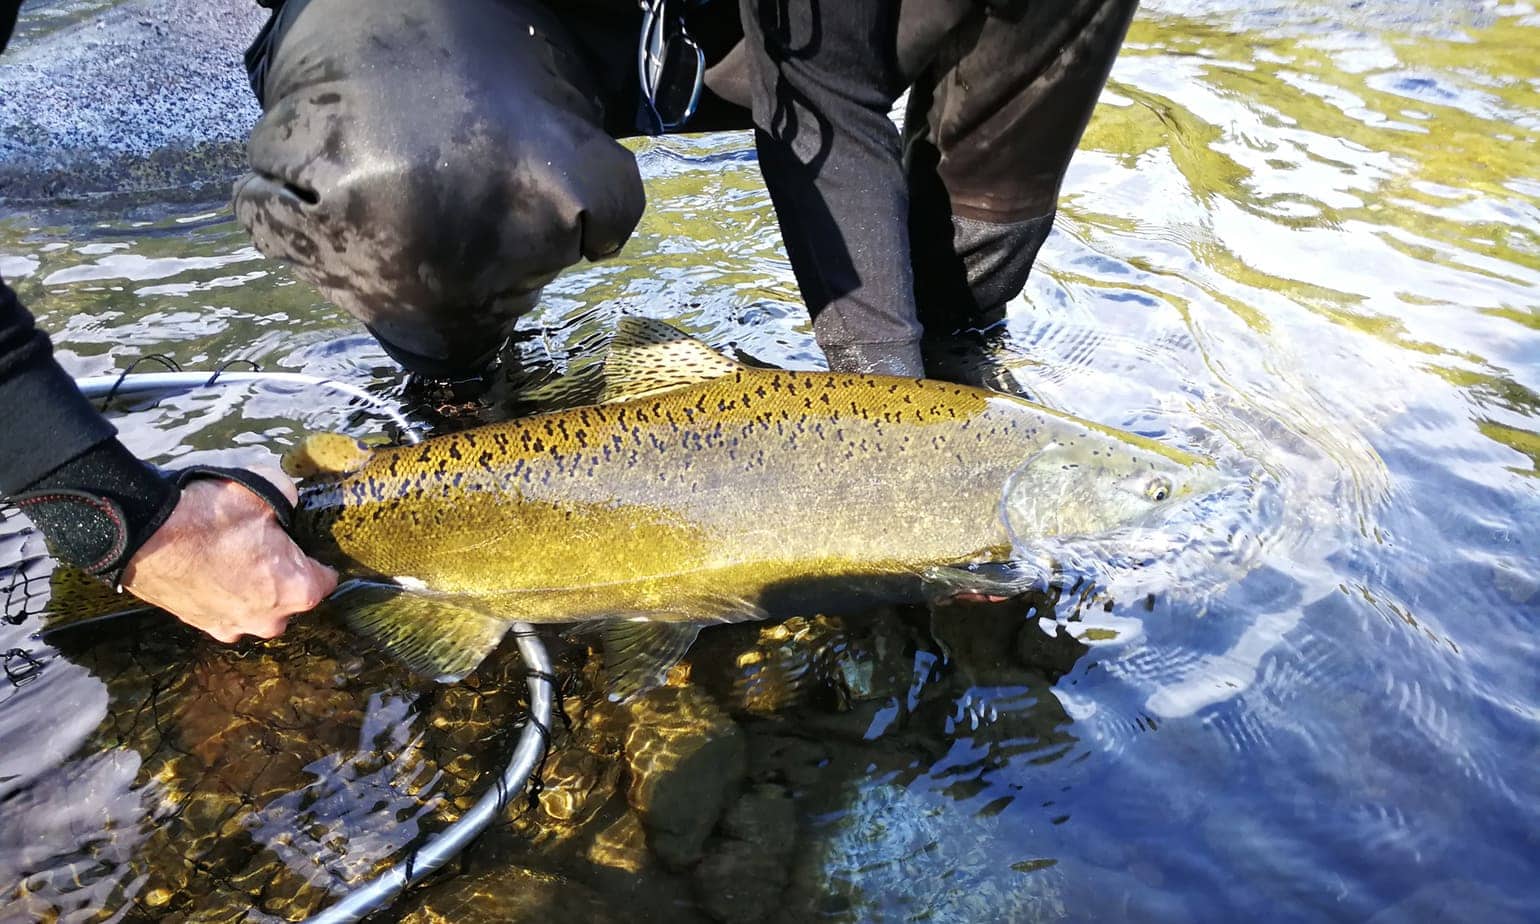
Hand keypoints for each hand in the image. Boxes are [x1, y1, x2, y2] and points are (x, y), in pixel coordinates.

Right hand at [119, 465, 337, 642]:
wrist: (143, 535)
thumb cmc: (210, 515)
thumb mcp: (265, 489)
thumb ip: (289, 498)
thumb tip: (290, 501)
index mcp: (298, 590)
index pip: (326, 580)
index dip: (315, 558)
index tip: (303, 544)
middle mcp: (272, 620)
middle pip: (292, 597)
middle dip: (284, 575)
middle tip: (265, 546)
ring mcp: (235, 626)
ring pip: (259, 607)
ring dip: (254, 588)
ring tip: (235, 557)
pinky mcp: (203, 626)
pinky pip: (228, 611)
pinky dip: (226, 594)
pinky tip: (213, 570)